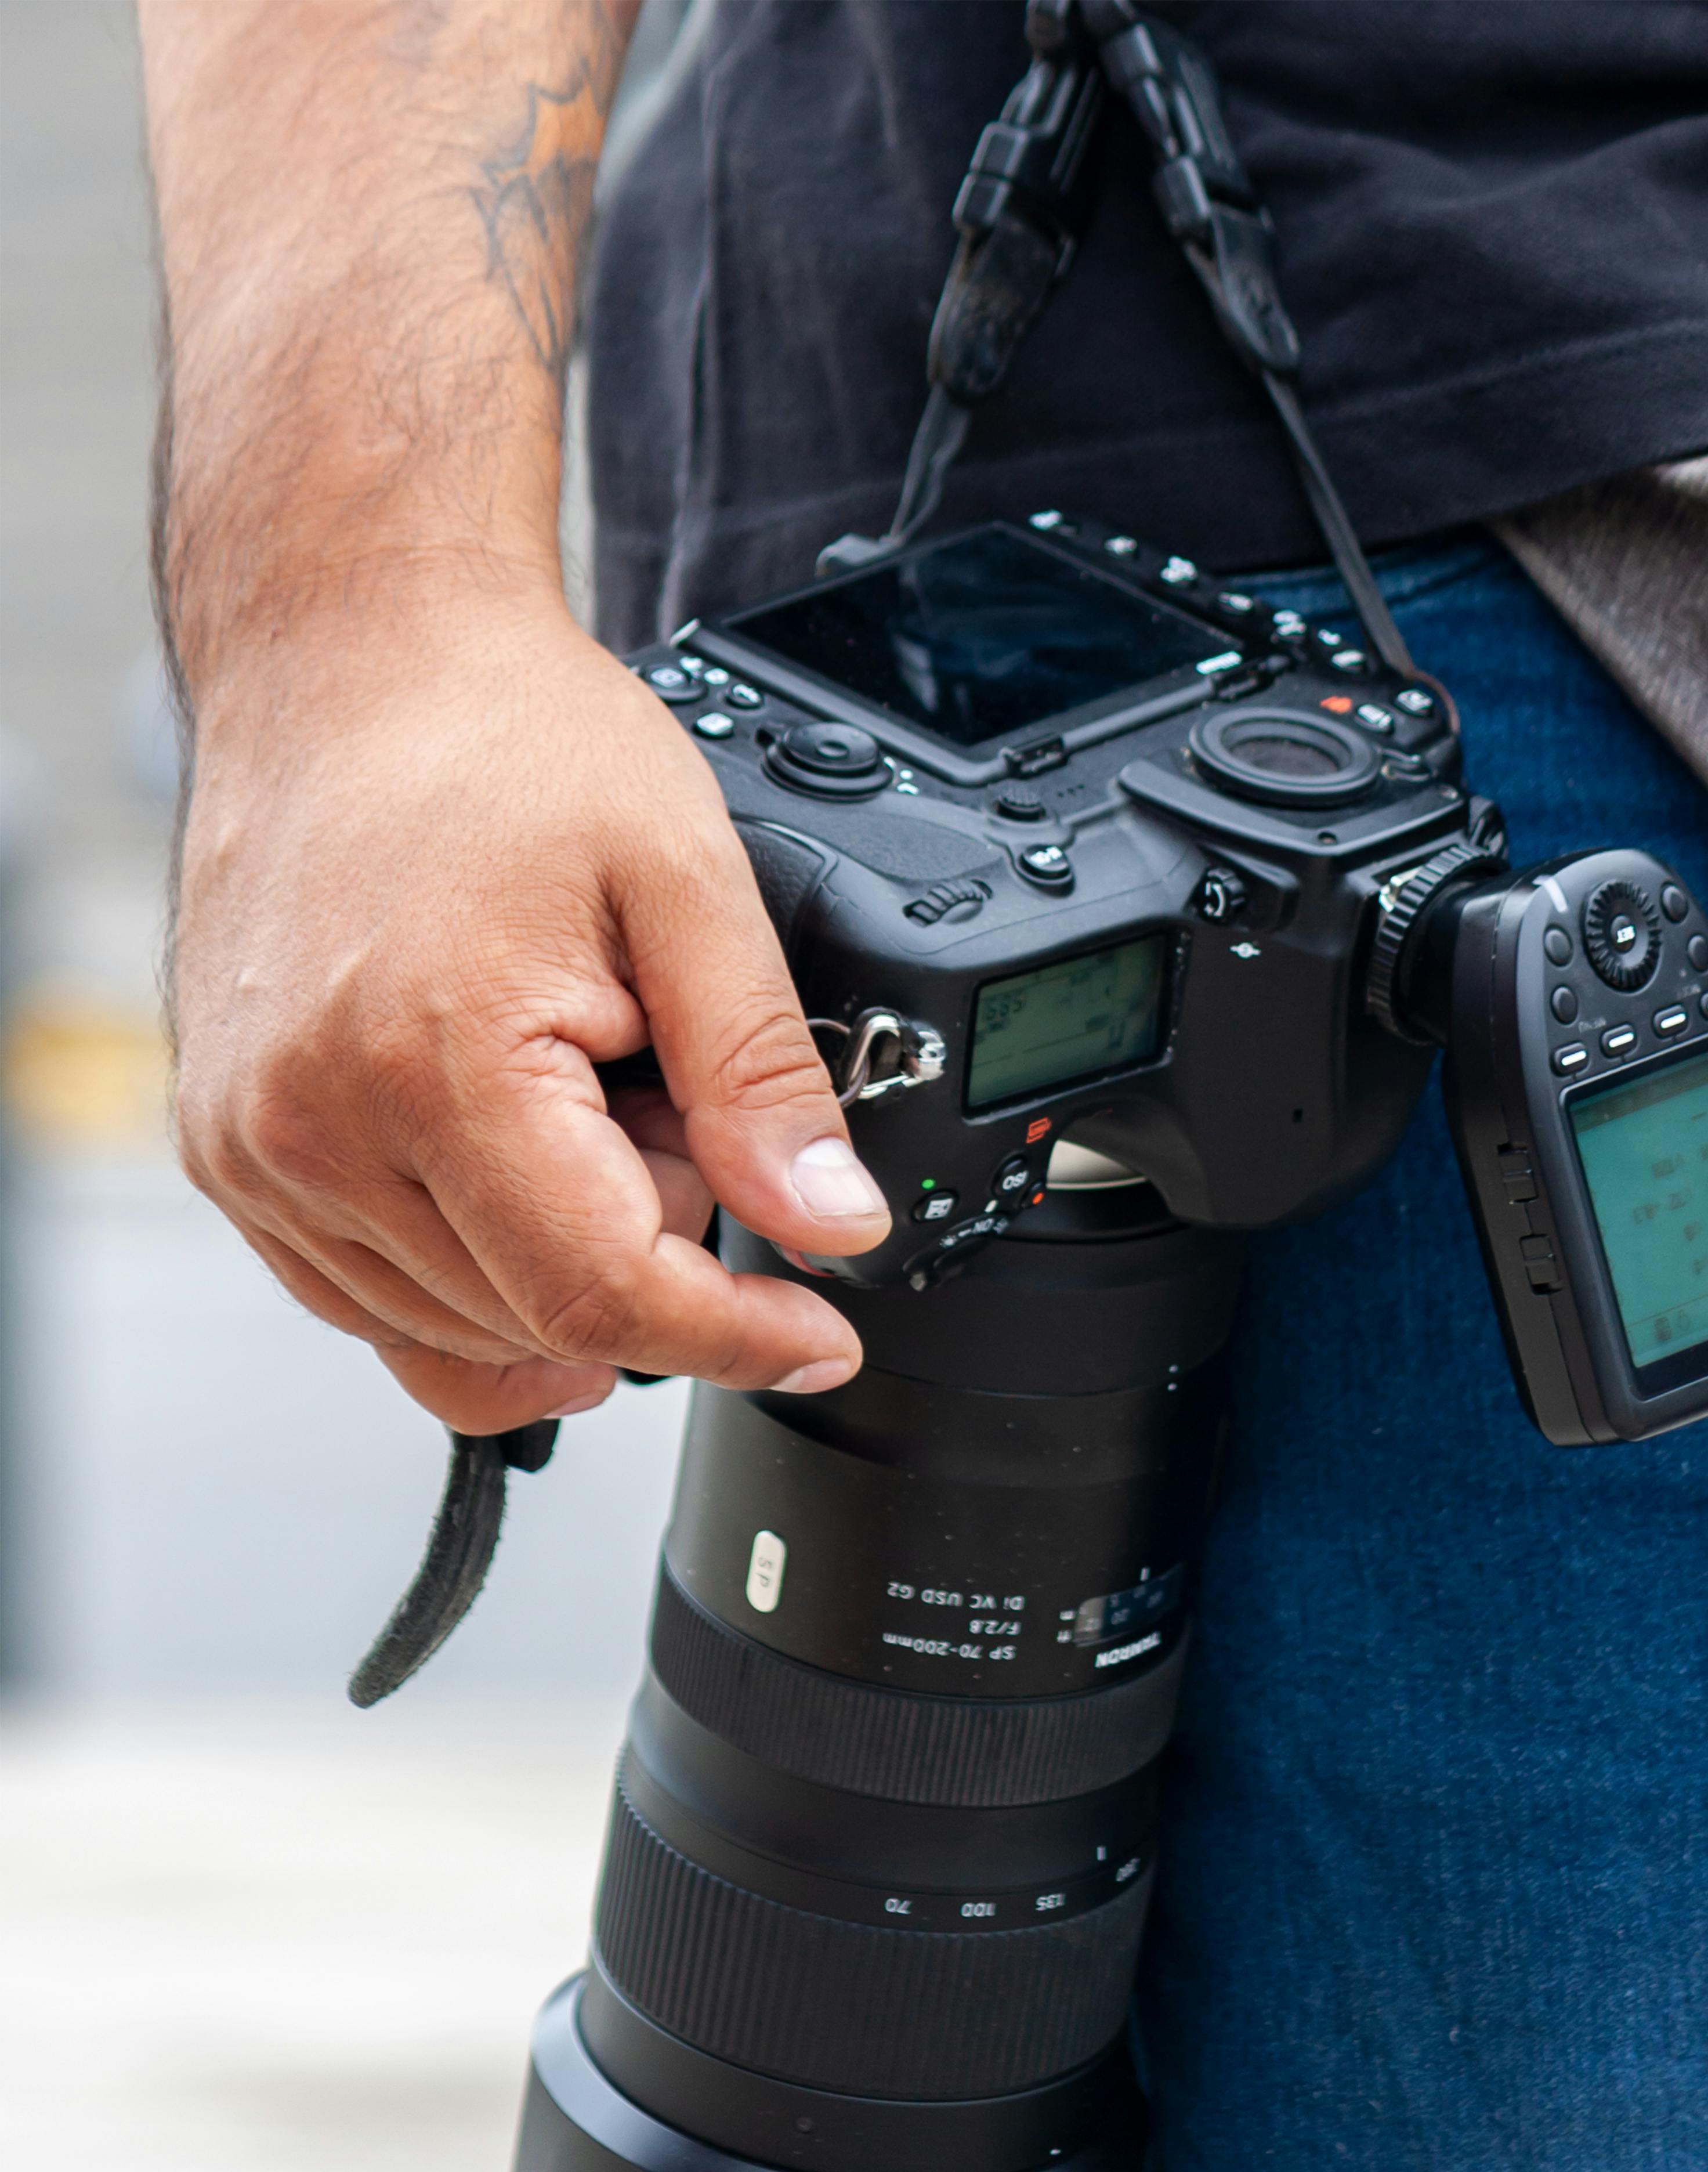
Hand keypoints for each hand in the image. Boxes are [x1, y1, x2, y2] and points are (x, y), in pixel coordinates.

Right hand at [170, 587, 890, 1430]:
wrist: (344, 656)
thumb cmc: (497, 738)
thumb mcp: (686, 881)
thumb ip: (763, 1074)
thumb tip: (833, 1222)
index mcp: (432, 1063)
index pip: (599, 1296)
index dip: (731, 1337)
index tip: (813, 1335)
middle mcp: (313, 1128)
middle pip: (536, 1321)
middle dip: (645, 1255)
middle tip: (659, 1097)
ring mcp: (257, 1152)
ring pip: (456, 1332)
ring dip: (554, 1262)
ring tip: (574, 1096)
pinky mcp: (233, 1154)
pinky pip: (372, 1299)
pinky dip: (471, 1272)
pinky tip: (512, 1159)